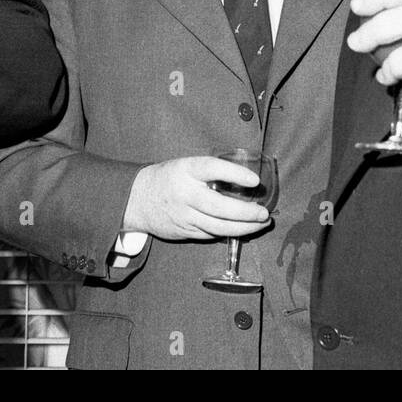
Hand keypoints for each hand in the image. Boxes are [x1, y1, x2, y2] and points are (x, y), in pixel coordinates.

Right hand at [122, 156, 272, 240]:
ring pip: (218, 226)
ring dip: (243, 228)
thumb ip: (209, 173)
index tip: (255, 180)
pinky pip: (211, 234)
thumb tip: (243, 181)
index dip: (235, 174)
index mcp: (186, 170)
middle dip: (245, 213)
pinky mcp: (185, 231)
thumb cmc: (169, 178)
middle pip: (219, 207)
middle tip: (264, 213)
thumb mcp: (185, 166)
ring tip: (261, 224)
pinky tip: (243, 230)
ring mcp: (184, 215)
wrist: (138, 199)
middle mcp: (185, 193)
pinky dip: (229, 233)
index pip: (212, 169)